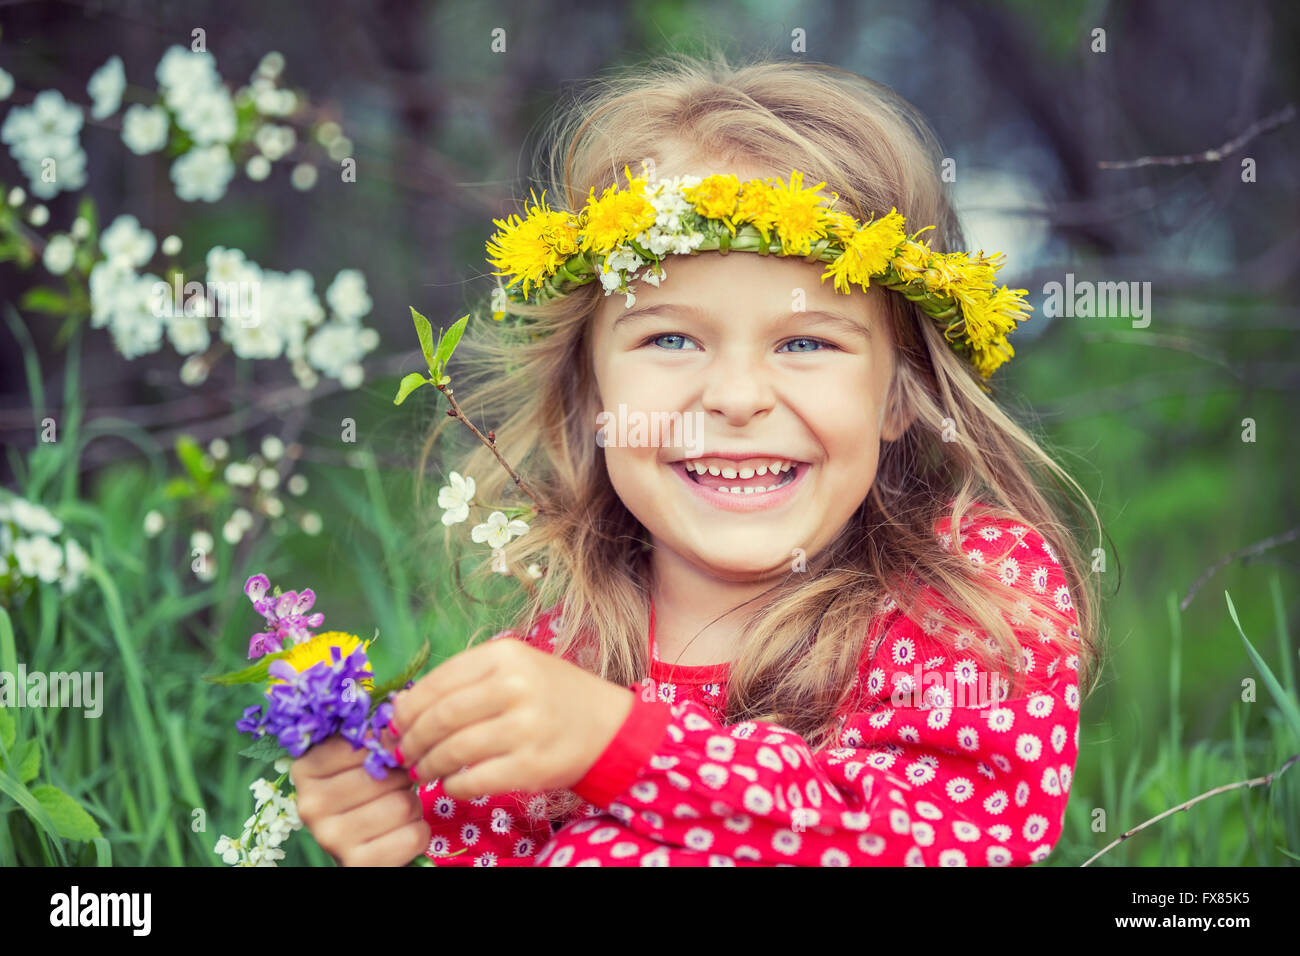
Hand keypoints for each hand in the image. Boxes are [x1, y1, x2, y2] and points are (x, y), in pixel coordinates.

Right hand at [292, 732, 429, 865]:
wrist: (362, 846)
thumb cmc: (362, 794)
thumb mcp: (358, 762)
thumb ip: (372, 741)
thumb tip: (397, 734)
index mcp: (305, 770)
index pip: (362, 744)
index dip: (385, 751)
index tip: (381, 762)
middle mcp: (311, 805)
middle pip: (384, 776)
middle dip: (401, 780)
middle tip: (393, 789)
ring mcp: (331, 838)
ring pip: (402, 805)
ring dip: (412, 806)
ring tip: (397, 811)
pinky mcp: (357, 864)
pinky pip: (412, 835)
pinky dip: (418, 832)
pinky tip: (400, 833)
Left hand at [390, 636, 634, 798]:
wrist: (608, 726)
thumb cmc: (552, 695)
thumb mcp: (516, 667)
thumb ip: (467, 680)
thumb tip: (405, 708)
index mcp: (506, 655)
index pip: (437, 682)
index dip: (407, 708)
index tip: (394, 725)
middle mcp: (514, 687)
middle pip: (440, 718)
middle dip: (411, 740)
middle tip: (402, 753)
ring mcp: (524, 728)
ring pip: (452, 751)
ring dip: (427, 766)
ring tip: (422, 771)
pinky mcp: (531, 766)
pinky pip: (473, 780)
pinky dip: (453, 786)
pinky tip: (451, 784)